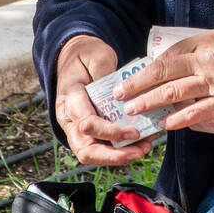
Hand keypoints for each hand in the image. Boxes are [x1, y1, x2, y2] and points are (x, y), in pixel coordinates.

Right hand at [54, 34, 153, 165]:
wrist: (73, 57)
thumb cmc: (85, 56)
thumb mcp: (97, 55)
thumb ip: (106, 72)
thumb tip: (120, 93)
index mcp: (69, 99)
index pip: (87, 124)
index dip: (111, 132)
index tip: (134, 131)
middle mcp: (69, 119)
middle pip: (85, 150)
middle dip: (113, 156)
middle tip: (139, 151)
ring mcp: (75, 128)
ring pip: (92, 155)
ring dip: (119, 157)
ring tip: (144, 149)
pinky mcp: (87, 131)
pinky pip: (101, 148)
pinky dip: (120, 150)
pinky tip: (140, 143)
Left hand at [115, 27, 213, 131]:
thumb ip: (208, 44)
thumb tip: (186, 54)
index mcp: (207, 41)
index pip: (170, 53)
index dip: (150, 66)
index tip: (136, 75)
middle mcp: (207, 59)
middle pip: (164, 72)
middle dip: (138, 84)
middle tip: (120, 93)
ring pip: (174, 93)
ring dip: (149, 102)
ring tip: (133, 110)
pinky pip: (197, 113)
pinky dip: (178, 120)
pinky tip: (165, 125)